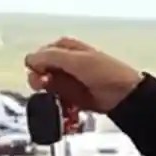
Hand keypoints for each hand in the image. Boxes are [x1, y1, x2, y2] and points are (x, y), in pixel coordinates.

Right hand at [23, 37, 143, 112]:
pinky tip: (63, 108)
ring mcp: (67, 80)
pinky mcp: (71, 97)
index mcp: (66, 47)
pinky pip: (55, 101)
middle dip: (39, 81)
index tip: (42, 73)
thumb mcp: (77, 60)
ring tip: (58, 100)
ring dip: (48, 95)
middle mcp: (65, 62)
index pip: (39, 54)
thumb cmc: (107, 73)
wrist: (124, 96)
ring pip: (45, 88)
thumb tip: (30, 59)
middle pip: (38, 72)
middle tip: (46, 86)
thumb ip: (51, 57)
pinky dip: (56, 105)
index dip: (37, 64)